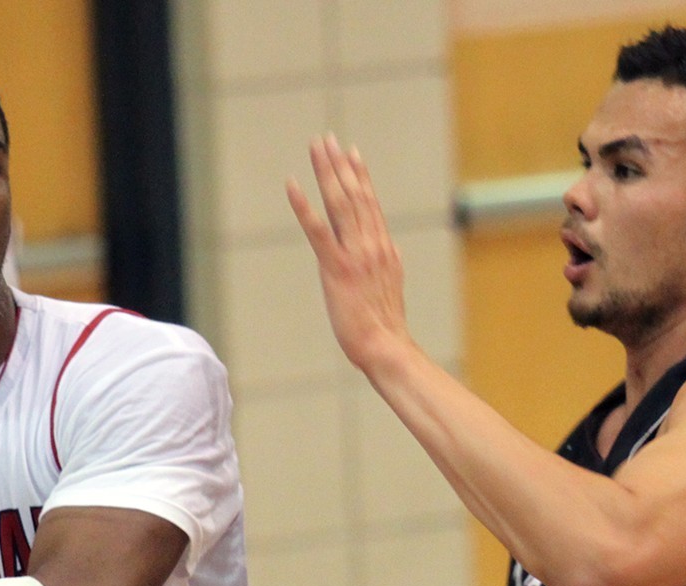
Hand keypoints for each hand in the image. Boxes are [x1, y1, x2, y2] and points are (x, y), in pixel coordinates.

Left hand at [286, 135, 416, 374]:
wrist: (385, 345)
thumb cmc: (385, 325)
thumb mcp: (392, 286)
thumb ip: (388, 262)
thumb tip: (391, 249)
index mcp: (384, 247)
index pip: (370, 203)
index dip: (360, 176)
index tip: (352, 153)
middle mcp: (371, 244)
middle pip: (354, 195)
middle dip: (340, 165)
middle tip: (328, 139)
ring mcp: (355, 254)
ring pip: (340, 203)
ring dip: (327, 173)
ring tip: (317, 149)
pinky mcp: (337, 268)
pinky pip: (317, 230)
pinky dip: (304, 206)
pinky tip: (293, 185)